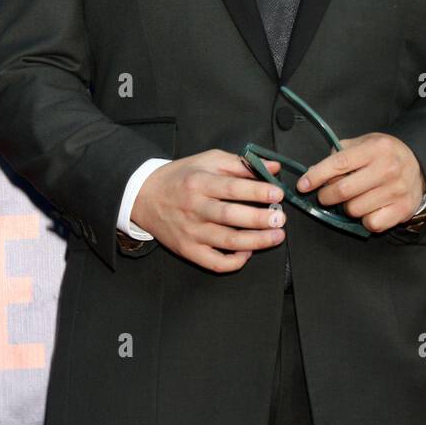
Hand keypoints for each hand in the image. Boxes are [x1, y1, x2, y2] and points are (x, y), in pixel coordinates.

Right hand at [131, 151, 285, 272]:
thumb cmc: (182, 177)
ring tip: (276, 236)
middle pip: (231, 217)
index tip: (277, 194)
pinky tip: (248, 252)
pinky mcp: (188, 250)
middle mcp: (194, 208)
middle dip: (260, 219)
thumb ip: (241, 165)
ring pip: (228, 242)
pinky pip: (215, 263)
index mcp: (199, 182)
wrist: (145, 196)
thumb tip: (274, 169)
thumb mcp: (208, 161)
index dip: (258, 192)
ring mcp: (191, 232)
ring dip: (257, 241)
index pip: (232, 188)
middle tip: (280, 219)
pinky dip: (235, 262)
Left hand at [295, 133, 425, 233]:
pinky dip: (365, 219)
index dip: (317, 176)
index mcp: (375, 149)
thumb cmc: (386, 155)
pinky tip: (369, 209)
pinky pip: (371, 223)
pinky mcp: (402, 210)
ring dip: (347, 207)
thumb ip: (341, 152)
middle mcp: (387, 169)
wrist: (421, 165)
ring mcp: (396, 191)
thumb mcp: (366, 142)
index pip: (339, 163)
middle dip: (327, 196)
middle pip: (343, 191)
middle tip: (325, 195)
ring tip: (353, 199)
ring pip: (354, 210)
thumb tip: (315, 171)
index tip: (303, 185)